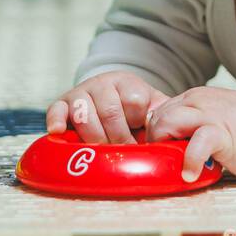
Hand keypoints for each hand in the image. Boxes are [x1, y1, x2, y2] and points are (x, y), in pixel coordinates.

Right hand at [46, 72, 172, 144]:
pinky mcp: (62, 104)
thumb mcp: (153, 108)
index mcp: (127, 83)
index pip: (134, 101)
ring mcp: (81, 93)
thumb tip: (180, 138)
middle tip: (122, 152)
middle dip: (117, 138)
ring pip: (84, 113)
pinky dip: (56, 120)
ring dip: (94, 137)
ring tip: (102, 151)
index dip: (137, 124)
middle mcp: (102, 83)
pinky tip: (58, 132)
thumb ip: (165, 117)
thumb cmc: (135, 112)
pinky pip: (55, 109)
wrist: (109, 99)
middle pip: (109, 112)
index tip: (141, 141)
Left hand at [144, 86, 235, 180]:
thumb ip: (190, 121)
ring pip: (167, 122)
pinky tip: (190, 175)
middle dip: (153, 140)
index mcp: (194, 97)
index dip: (153, 132)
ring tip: (170, 165)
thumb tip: (166, 139)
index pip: (158, 110)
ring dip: (162, 146)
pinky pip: (196, 144)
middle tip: (162, 160)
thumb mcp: (211, 116)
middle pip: (157, 116)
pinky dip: (189, 161)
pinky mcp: (221, 134)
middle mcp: (197, 101)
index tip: (158, 151)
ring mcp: (208, 116)